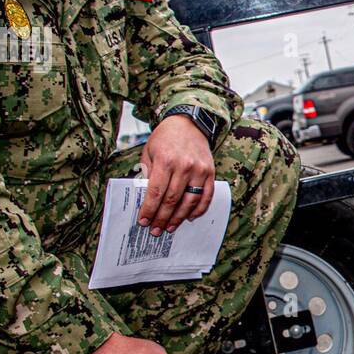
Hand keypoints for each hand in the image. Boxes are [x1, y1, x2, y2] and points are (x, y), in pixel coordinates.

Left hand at [139, 114, 214, 235]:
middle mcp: (184, 166)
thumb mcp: (149, 152)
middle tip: (155, 230)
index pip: (156, 192)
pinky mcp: (210, 172)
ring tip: (170, 227)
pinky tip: (189, 217)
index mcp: (166, 160)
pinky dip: (198, 209)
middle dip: (162, 218)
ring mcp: (200, 170)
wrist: (188, 123)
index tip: (143, 221)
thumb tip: (145, 198)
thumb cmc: (165, 138)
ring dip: (179, 218)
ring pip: (189, 201)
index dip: (149, 209)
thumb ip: (147, 174)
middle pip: (172, 200)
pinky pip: (206, 196)